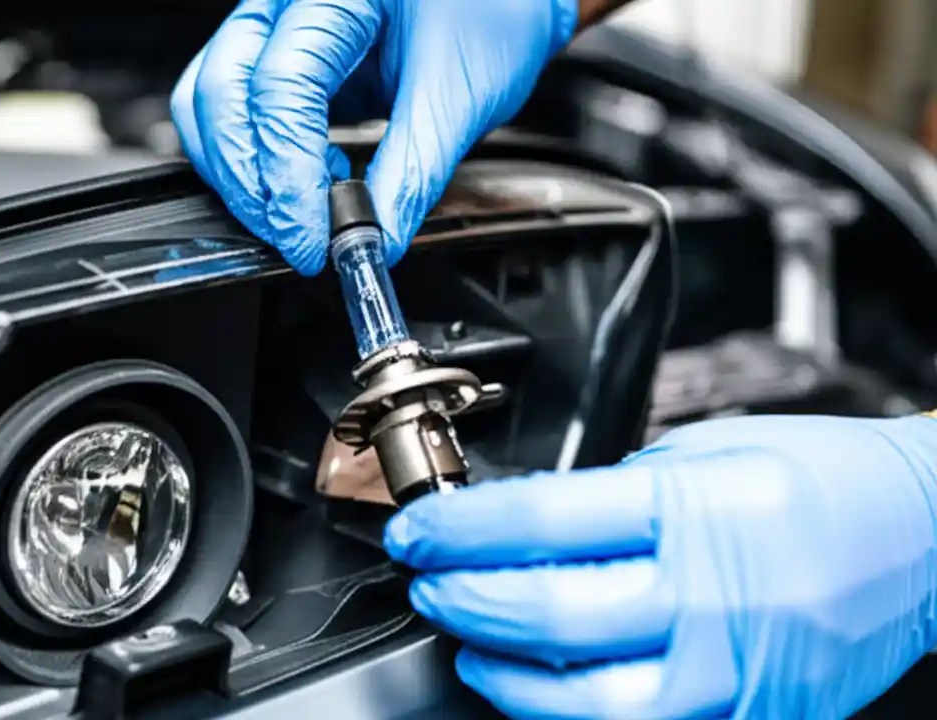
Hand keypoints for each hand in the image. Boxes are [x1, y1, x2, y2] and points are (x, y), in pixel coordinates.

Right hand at [170, 0, 578, 275]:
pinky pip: (232, 104)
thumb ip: (412, 171)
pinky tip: (302, 180)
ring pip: (209, 101)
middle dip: (250, 181)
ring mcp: (273, 19)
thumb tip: (375, 239)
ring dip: (241, 173)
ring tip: (301, 213)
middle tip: (296, 240)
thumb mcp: (460, 93)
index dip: (289, 175)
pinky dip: (253, 156)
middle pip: (221, 92)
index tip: (312, 238)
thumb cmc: (495, 11)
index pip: (280, 87)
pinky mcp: (275, 50)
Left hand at [385, 415, 936, 717]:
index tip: (420, 527)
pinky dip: (568, 712)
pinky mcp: (751, 719)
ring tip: (469, 638)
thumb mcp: (708, 449)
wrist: (923, 534)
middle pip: (545, 614)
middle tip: (430, 581)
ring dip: (499, 671)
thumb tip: (519, 522)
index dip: (455, 528)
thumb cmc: (823, 480)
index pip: (538, 522)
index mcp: (698, 507)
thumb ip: (613, 489)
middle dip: (460, 599)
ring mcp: (736, 673)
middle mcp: (715, 597)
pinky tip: (539, 685)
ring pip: (580, 701)